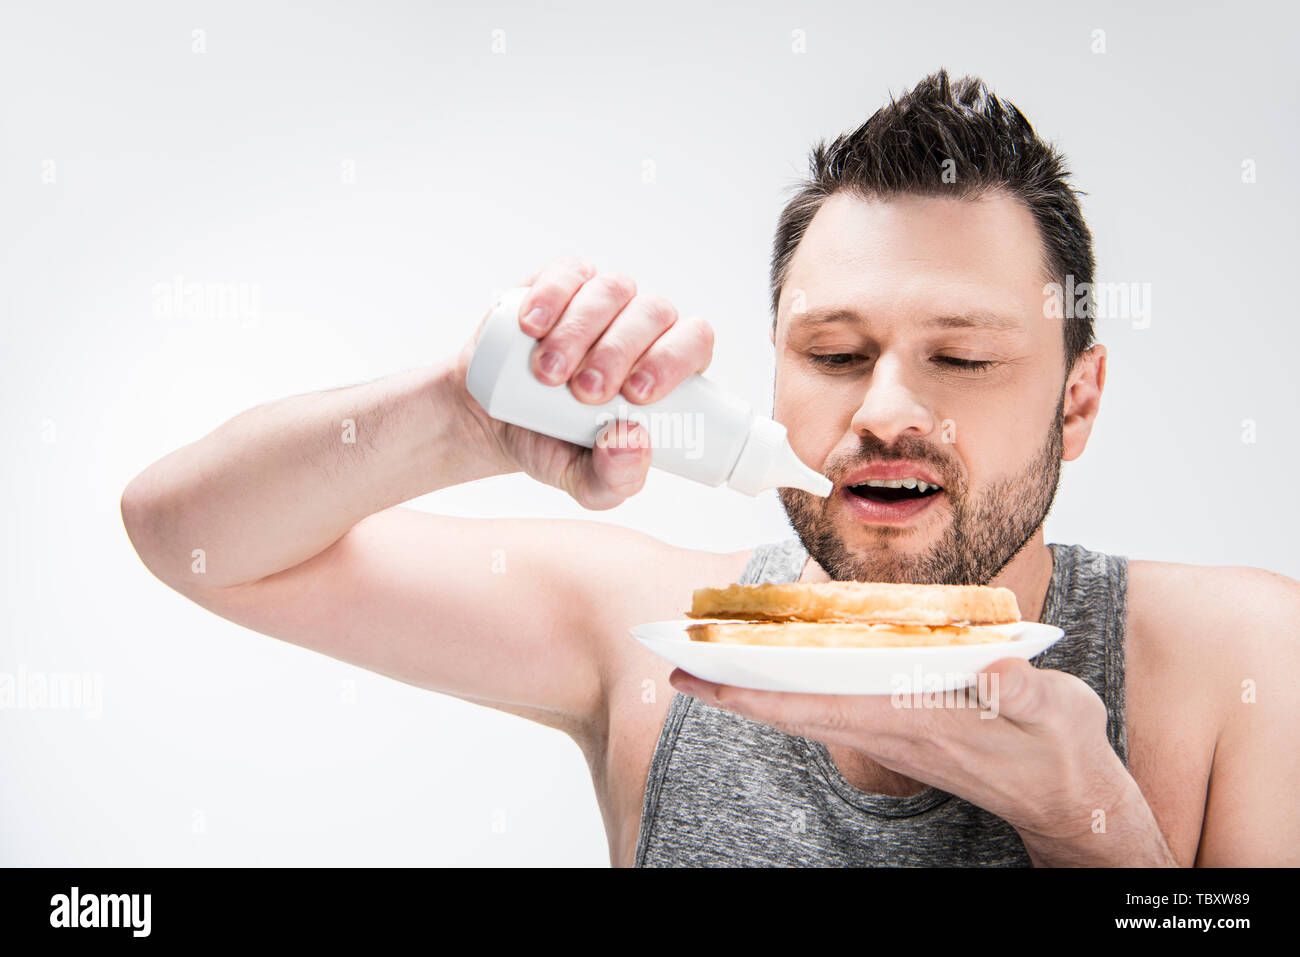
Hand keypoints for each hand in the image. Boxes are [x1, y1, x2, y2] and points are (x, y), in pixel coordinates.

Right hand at [456, 256, 715, 509]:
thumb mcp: (584, 482)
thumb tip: (634, 441)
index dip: (673, 360)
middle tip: (584, 392)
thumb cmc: (553, 445)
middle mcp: (642, 326)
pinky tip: (533, 326)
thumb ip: (615, 479)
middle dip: (619, 352)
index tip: (636, 395)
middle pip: (653, 314)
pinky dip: (552, 296)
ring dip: (581, 330)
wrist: (491, 419)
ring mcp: (603, 299)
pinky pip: (568, 272)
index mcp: (667, 367)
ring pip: (611, 291)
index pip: (694, 342)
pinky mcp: (561, 282)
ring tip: (548, 373)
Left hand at [669, 657, 1169, 861]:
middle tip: (677, 661)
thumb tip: (993, 669)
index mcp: (911, 721)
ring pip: (806, 707)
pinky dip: (795, 686)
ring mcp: (890, 730)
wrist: (1071, 798)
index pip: (813, 705)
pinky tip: (781, 668)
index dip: (754, 690)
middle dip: (732, 686)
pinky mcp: (902, 726)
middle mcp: (888, 728)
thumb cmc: (1058, 753)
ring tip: (710, 660)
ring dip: (756, 685)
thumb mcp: (1054, 715)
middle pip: (792, 707)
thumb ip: (1022, 693)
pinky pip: (831, 705)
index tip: (701, 675)